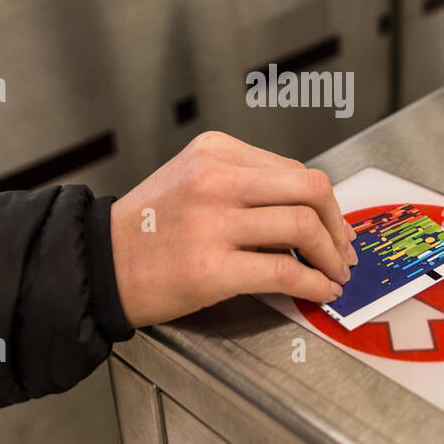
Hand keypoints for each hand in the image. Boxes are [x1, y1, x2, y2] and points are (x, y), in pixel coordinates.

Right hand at [110, 131, 356, 327]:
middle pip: (310, 189)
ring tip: (334, 274)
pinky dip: (313, 283)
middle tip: (344, 250)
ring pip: (303, 226)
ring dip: (331, 257)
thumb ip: (244, 184)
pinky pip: (283, 271)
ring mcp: (213, 223)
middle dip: (338, 224)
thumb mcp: (191, 180)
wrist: (99, 265)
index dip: (324, 202)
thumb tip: (308, 211)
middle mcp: (216, 180)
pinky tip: (319, 291)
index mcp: (215, 152)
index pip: (292, 170)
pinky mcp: (211, 268)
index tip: (335, 226)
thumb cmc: (148, 228)